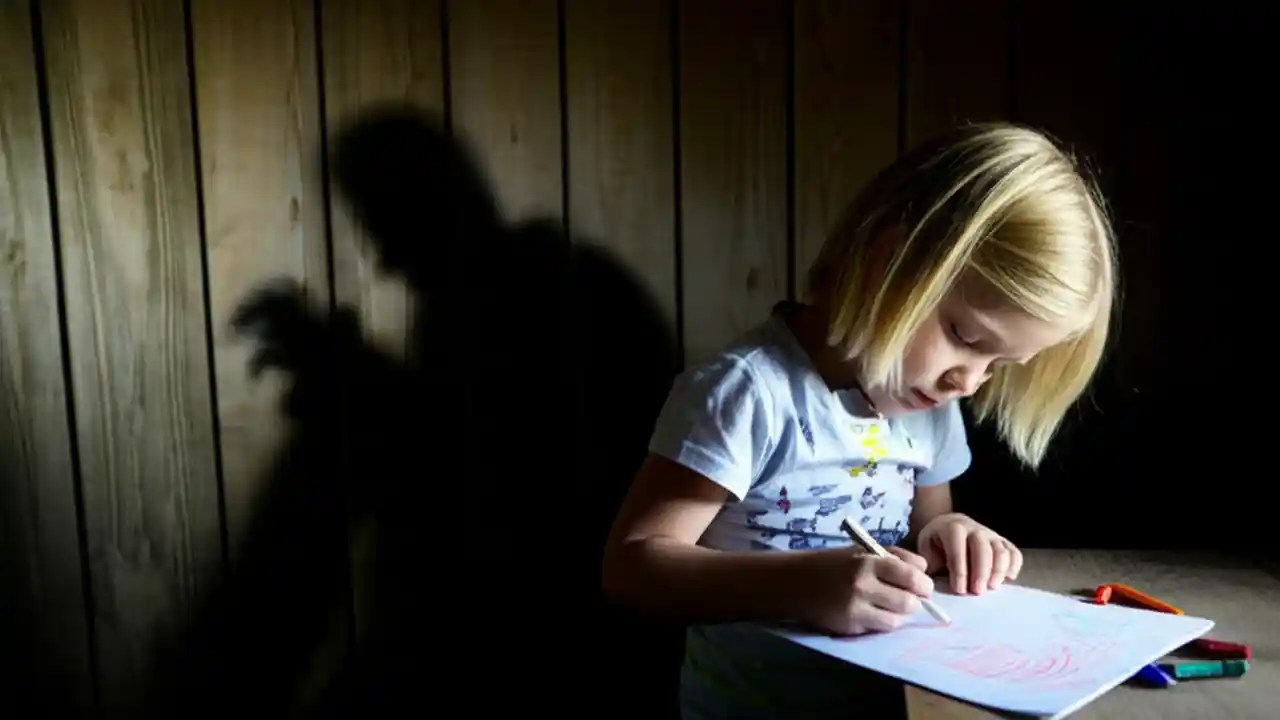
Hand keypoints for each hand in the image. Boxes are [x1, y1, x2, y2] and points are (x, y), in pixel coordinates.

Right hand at [800, 547, 935, 635]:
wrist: (795, 582)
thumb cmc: (833, 563)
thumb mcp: (862, 550)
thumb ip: (895, 557)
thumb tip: (924, 571)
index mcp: (868, 562)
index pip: (912, 576)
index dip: (923, 584)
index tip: (922, 586)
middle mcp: (863, 586)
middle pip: (909, 603)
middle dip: (915, 602)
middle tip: (910, 598)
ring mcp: (855, 609)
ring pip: (897, 621)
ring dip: (899, 615)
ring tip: (890, 606)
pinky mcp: (849, 627)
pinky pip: (879, 629)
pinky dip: (883, 623)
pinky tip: (874, 614)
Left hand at [916, 513, 1021, 594]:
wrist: (948, 526)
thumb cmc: (936, 543)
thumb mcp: (926, 550)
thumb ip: (929, 564)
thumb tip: (930, 583)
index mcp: (952, 528)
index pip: (958, 547)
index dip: (959, 570)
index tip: (959, 590)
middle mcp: (974, 529)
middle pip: (982, 548)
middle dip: (980, 572)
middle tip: (977, 592)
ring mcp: (991, 534)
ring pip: (1000, 550)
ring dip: (998, 571)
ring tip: (992, 588)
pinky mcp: (1003, 542)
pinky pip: (1014, 552)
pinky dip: (1014, 566)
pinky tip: (1007, 580)